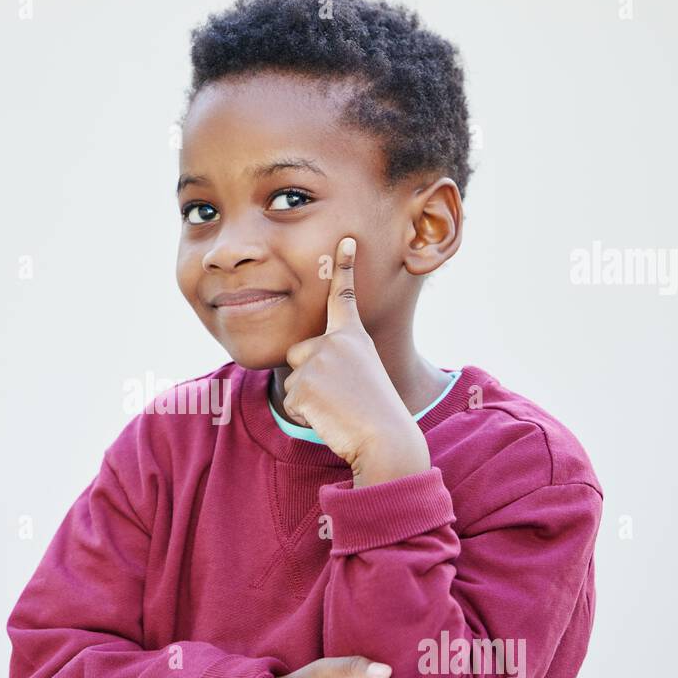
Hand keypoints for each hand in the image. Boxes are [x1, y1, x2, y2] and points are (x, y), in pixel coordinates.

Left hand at [278, 236, 429, 484]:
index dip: (344, 267)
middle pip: (298, 352)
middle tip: (340, 396)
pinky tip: (330, 418)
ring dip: (309, 399)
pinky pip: (292, 402)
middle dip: (308, 375)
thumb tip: (303, 369)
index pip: (344, 297)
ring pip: (294, 379)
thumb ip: (337, 362)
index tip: (345, 239)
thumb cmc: (376, 414)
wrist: (384, 438)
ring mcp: (318, 361)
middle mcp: (335, 342)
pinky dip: (307, 415)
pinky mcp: (303, 384)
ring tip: (338, 408)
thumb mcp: (363, 377)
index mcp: (354, 338)